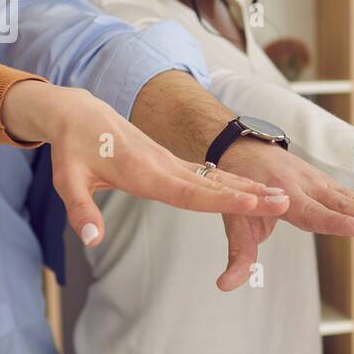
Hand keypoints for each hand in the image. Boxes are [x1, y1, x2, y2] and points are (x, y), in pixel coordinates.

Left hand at [2, 81, 285, 246]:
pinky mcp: (174, 165)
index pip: (189, 192)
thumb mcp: (68, 181)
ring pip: (218, 180)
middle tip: (286, 203)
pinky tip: (256, 195)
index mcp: (145, 173)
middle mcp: (166, 167)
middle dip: (251, 196)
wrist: (81, 114)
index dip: (222, 200)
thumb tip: (92, 239)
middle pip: (215, 186)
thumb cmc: (74, 149)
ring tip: (283, 200)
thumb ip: (82, 212)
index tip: (252, 203)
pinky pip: (210, 178)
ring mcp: (173, 164)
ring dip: (250, 191)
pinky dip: (235, 186)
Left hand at [213, 140, 353, 290]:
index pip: (315, 214)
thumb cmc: (240, 188)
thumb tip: (225, 285)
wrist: (244, 149)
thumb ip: (238, 254)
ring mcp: (323, 185)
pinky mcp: (331, 187)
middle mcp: (310, 188)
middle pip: (345, 206)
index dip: (336, 222)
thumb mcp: (235, 220)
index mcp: (286, 197)